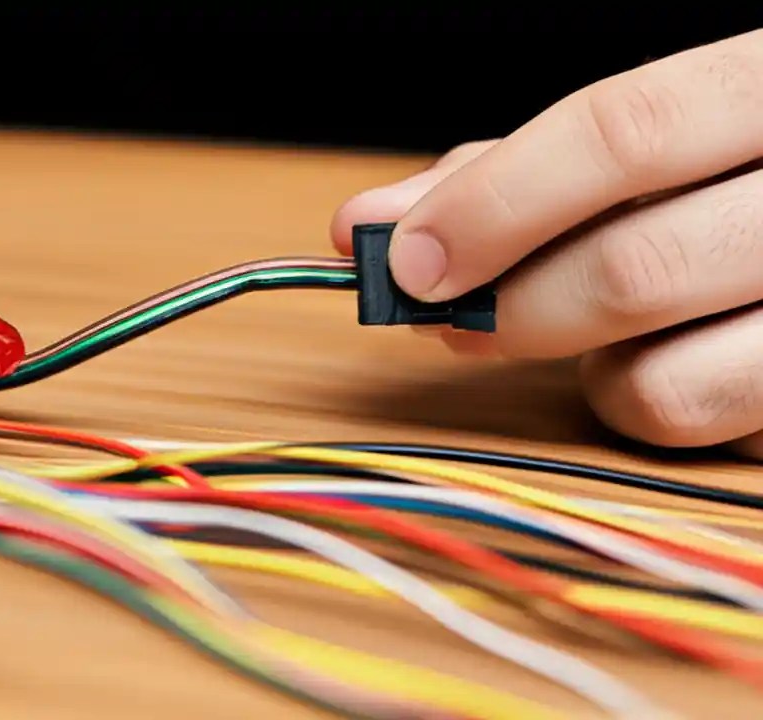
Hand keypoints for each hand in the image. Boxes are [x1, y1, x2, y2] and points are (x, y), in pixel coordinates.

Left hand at [331, 30, 762, 456]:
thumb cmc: (713, 172)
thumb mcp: (636, 143)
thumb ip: (508, 172)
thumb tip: (369, 225)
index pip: (627, 131)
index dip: (495, 201)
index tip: (404, 255)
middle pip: (632, 268)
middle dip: (503, 307)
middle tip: (441, 313)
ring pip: (659, 376)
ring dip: (572, 361)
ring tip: (578, 319)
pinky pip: (686, 424)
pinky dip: (631, 399)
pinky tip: (650, 349)